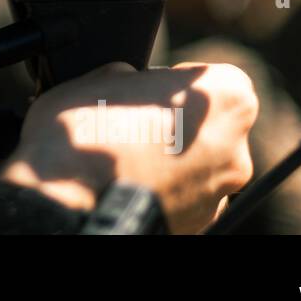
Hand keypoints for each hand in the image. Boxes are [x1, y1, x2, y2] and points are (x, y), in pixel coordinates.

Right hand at [0, 61, 257, 233]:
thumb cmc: (84, 134)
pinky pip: (183, 197)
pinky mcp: (198, 226)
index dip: (176, 82)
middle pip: (210, 126)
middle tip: (131, 125)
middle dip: (176, 123)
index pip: (215, 79)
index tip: (148, 91)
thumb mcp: (105, 75)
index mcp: (225, 99)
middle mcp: (235, 150)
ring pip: (198, 165)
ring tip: (122, 159)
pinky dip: (161, 190)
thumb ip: (139, 77)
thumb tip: (134, 83)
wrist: (65, 204)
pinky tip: (126, 184)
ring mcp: (218, 195)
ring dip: (168, 159)